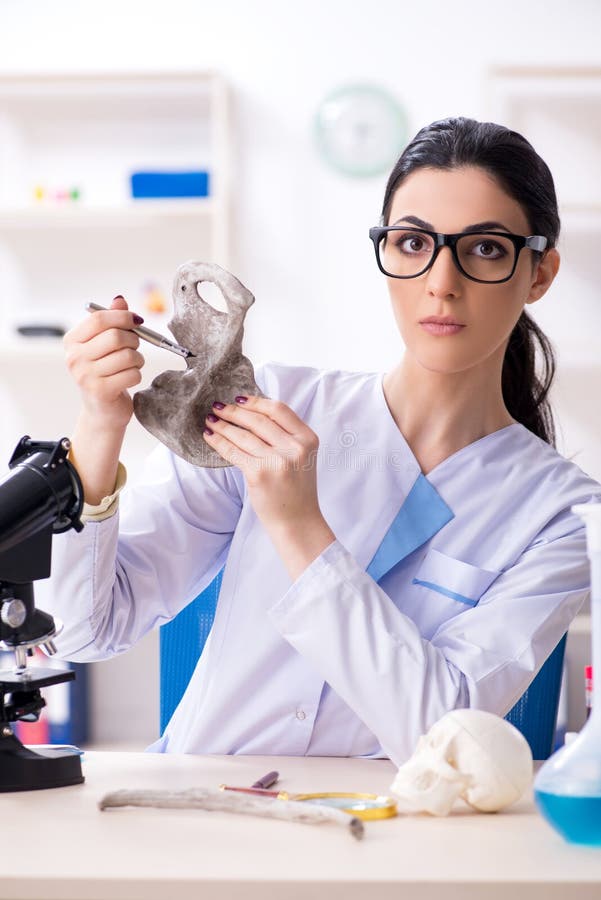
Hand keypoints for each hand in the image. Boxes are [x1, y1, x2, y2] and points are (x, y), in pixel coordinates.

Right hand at [63, 296, 144, 430]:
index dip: (122, 317)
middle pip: (115, 336)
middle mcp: (74, 358)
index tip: (136, 320)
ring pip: (127, 356)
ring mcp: (85, 376)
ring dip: (138, 359)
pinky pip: (132, 374)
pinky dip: (137, 375)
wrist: (102, 410)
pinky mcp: (100, 391)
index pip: (99, 319)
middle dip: (134, 339)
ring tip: (133, 364)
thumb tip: (119, 300)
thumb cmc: (105, 372)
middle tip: (136, 346)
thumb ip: (111, 321)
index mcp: (72, 341)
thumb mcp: (104, 345)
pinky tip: (129, 379)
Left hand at [203, 395, 335, 575]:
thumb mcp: (301, 457)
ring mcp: (277, 461)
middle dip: (234, 412)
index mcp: (308, 439)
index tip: (239, 399)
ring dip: (223, 425)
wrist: (297, 522)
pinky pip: (233, 452)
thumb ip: (284, 436)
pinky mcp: (259, 474)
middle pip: (258, 420)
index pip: (279, 410)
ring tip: (211, 421)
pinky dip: (219, 442)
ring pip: (243, 435)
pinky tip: (210, 437)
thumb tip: (250, 415)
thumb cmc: (296, 490)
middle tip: (218, 407)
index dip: (256, 402)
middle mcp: (294, 448)